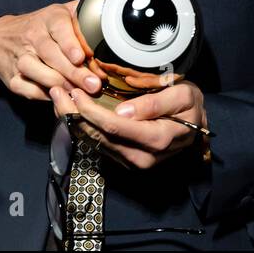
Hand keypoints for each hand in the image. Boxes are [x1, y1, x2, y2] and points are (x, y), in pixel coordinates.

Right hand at [0, 0, 105, 101]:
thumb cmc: (39, 26)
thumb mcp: (59, 12)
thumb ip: (82, 11)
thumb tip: (111, 9)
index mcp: (48, 19)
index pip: (58, 29)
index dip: (69, 44)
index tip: (81, 57)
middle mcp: (32, 38)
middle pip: (51, 55)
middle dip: (73, 72)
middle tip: (93, 84)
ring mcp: (21, 59)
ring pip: (37, 72)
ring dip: (59, 84)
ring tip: (78, 93)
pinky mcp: (12, 78)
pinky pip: (28, 89)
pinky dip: (43, 96)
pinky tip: (60, 98)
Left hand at [49, 79, 206, 169]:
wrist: (196, 125)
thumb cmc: (189, 105)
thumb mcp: (182, 95)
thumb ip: (156, 103)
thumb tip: (123, 112)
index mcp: (157, 140)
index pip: (115, 126)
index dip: (91, 110)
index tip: (74, 91)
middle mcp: (142, 157)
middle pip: (99, 136)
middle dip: (74, 114)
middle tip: (57, 90)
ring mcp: (132, 162)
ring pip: (95, 142)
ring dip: (74, 120)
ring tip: (58, 98)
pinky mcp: (126, 160)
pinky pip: (99, 145)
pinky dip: (83, 127)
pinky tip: (72, 111)